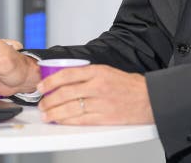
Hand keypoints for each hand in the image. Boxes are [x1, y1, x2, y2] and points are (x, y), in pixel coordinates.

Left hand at [37, 64, 153, 124]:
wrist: (149, 98)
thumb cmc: (128, 84)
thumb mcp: (106, 71)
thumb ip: (86, 74)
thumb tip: (63, 78)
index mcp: (97, 72)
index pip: (67, 74)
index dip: (50, 81)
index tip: (41, 86)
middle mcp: (97, 86)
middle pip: (65, 93)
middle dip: (49, 99)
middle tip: (41, 103)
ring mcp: (101, 103)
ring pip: (70, 108)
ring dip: (54, 112)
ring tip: (46, 114)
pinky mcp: (104, 118)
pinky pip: (80, 120)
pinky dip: (67, 121)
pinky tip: (60, 120)